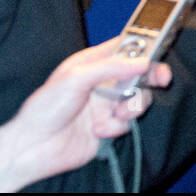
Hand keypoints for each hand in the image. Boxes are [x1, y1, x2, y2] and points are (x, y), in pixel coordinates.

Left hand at [0, 38, 171, 191]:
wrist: (33, 148)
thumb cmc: (45, 108)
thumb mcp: (75, 78)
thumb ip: (111, 67)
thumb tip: (143, 62)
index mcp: (92, 64)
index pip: (124, 48)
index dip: (144, 47)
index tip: (161, 47)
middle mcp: (103, 82)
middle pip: (139, 73)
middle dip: (152, 76)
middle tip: (162, 79)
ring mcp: (107, 105)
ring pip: (138, 99)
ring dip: (132, 107)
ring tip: (117, 114)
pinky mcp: (109, 126)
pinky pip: (127, 123)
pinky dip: (116, 127)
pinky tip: (98, 130)